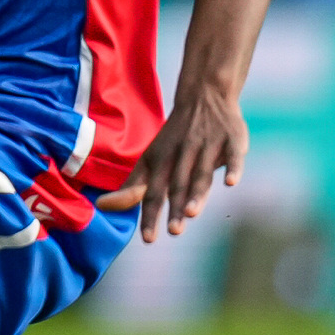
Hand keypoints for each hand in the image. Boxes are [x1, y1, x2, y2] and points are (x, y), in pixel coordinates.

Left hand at [97, 86, 246, 245]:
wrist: (203, 95)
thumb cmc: (174, 137)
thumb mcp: (150, 159)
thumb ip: (132, 187)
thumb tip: (101, 206)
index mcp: (160, 162)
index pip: (153, 193)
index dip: (150, 215)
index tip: (148, 239)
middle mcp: (182, 155)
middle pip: (178, 186)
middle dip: (175, 208)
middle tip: (174, 232)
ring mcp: (207, 146)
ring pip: (202, 173)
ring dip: (197, 193)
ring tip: (192, 213)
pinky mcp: (231, 139)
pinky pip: (232, 155)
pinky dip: (232, 167)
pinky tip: (230, 182)